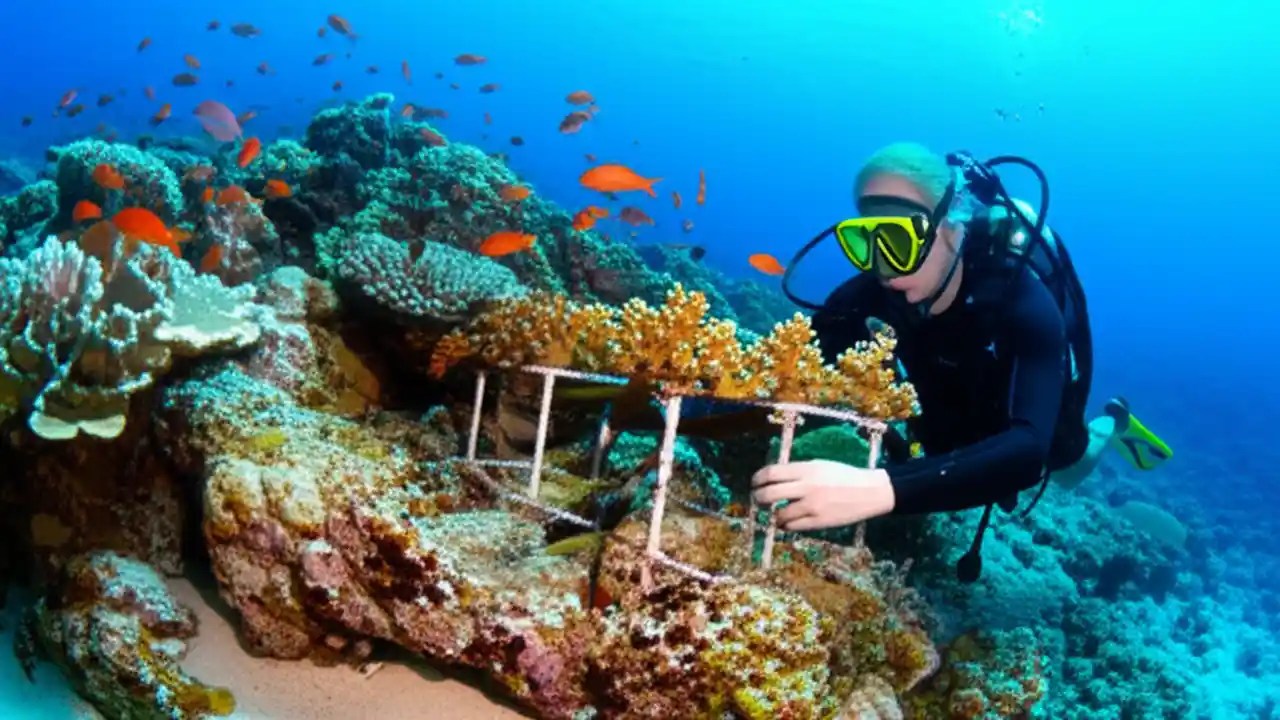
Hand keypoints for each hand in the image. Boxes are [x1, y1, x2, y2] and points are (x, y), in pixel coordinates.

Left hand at [751, 460, 895, 530]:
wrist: (869, 492)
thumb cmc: (843, 476)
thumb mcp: (819, 466)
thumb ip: (797, 472)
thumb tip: (773, 479)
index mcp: (806, 469)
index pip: (771, 473)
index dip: (758, 479)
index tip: (754, 483)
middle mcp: (807, 487)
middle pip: (769, 494)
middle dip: (758, 498)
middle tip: (757, 499)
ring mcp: (812, 506)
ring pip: (779, 515)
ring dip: (773, 515)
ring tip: (774, 513)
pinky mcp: (818, 522)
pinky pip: (793, 526)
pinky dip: (785, 524)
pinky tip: (787, 521)